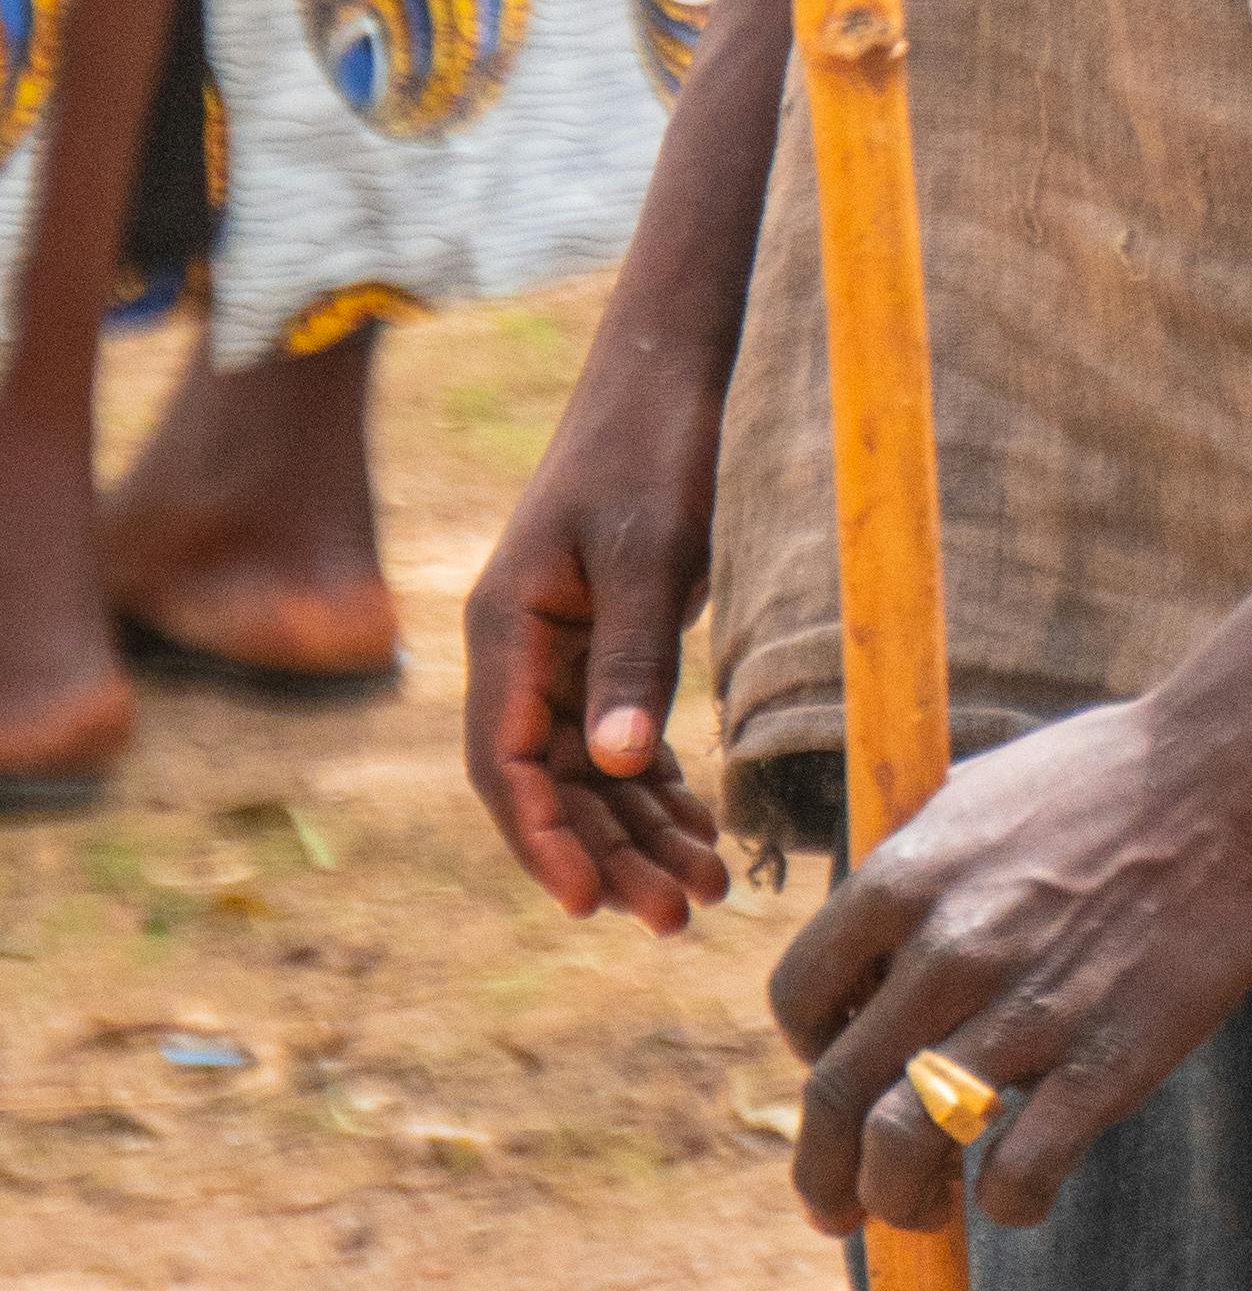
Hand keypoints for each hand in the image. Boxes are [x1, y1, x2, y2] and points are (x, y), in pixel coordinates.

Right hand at [460, 332, 732, 931]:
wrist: (670, 372)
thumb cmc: (653, 447)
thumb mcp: (648, 549)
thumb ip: (631, 656)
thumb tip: (622, 766)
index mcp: (508, 629)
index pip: (506, 764)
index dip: (541, 840)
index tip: (587, 904)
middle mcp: (522, 651)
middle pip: (551, 785)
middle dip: (607, 857)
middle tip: (678, 918)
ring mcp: (562, 651)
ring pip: (591, 774)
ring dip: (639, 836)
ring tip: (705, 896)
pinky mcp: (606, 645)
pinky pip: (621, 741)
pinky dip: (659, 791)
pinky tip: (701, 835)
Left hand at [770, 684, 1251, 1237]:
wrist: (1238, 770)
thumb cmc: (1115, 769)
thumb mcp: (982, 790)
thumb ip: (919, 858)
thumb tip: (876, 926)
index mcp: (906, 877)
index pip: (796, 999)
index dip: (808, 1051)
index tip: (839, 1069)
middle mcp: (947, 950)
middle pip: (831, 1099)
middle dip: (823, 1173)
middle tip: (838, 1206)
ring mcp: (1024, 1011)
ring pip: (903, 1151)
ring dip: (899, 1203)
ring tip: (923, 1213)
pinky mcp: (1105, 1061)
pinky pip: (1019, 1174)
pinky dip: (1006, 1203)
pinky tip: (1023, 1191)